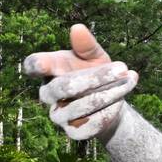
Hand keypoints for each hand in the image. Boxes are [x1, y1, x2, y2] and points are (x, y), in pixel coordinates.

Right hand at [24, 24, 138, 140]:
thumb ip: (86, 45)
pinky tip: (121, 101)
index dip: (35, 66)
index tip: (43, 64)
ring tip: (129, 80)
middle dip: (95, 77)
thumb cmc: (96, 73)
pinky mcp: (73, 133)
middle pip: (64, 87)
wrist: (110, 102)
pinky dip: (109, 112)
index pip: (32, 66)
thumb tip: (77, 28)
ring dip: (109, 93)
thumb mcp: (95, 56)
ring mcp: (58, 116)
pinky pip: (90, 124)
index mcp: (49, 71)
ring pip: (81, 107)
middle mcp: (48, 95)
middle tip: (122, 67)